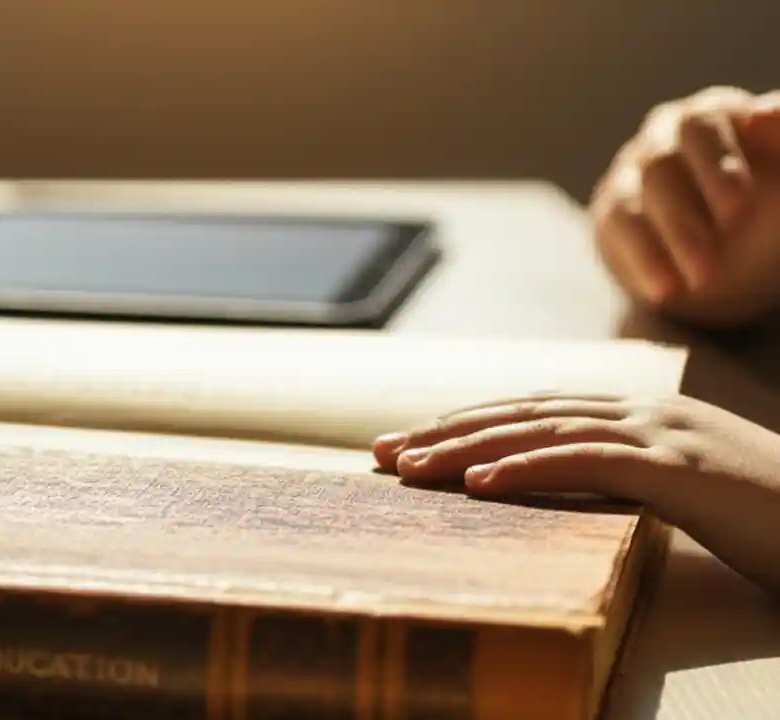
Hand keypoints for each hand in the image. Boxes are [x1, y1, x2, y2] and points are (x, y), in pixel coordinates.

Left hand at [373, 393, 779, 595]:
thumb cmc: (764, 512)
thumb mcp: (679, 484)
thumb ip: (621, 473)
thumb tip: (555, 486)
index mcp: (637, 412)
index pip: (532, 412)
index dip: (466, 424)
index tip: (408, 442)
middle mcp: (640, 410)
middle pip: (521, 415)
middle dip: (444, 431)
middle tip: (380, 451)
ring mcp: (659, 433)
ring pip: (540, 434)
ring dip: (467, 450)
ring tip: (408, 467)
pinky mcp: (676, 468)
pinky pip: (586, 465)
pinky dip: (525, 471)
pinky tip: (478, 486)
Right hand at [591, 86, 779, 327]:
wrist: (744, 251)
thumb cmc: (775, 202)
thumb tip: (764, 114)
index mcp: (713, 114)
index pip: (702, 126)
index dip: (718, 167)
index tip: (740, 210)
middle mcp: (664, 135)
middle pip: (661, 165)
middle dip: (687, 215)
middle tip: (713, 261)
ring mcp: (631, 173)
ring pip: (633, 201)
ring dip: (666, 243)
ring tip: (701, 279)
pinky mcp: (611, 212)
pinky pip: (617, 233)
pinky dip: (642, 261)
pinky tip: (664, 290)